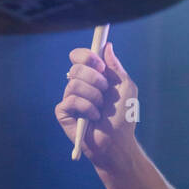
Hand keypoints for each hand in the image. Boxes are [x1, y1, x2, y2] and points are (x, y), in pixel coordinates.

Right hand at [55, 41, 137, 171]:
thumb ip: (116, 67)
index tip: (100, 65)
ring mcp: (69, 98)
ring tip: (100, 109)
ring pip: (74, 84)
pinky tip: (92, 118)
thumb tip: (107, 47)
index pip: (78, 57)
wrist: (118, 141)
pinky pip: (71, 100)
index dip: (86, 56)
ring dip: (94, 97)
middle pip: (75, 68)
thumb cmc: (122, 117)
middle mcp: (78, 85)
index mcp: (91, 77)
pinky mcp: (63, 112)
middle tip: (104, 91)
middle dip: (95, 79)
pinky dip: (87, 109)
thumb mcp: (126, 87)